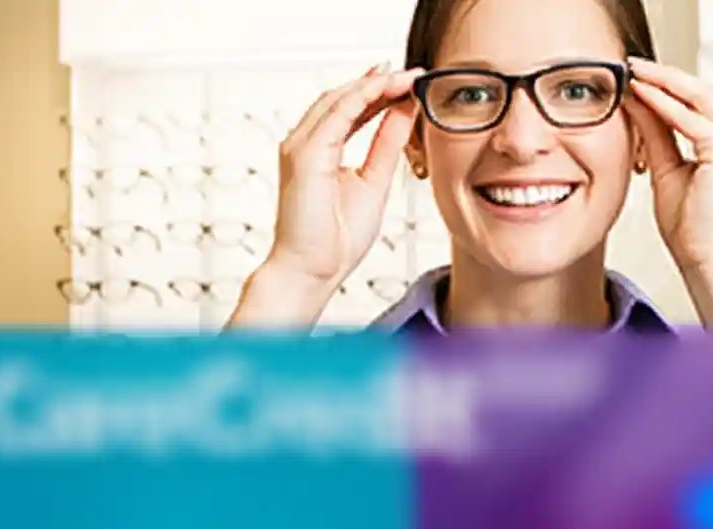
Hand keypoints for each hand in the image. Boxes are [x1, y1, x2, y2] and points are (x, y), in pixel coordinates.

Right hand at [267, 64, 423, 291]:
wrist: (313, 272)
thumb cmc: (334, 242)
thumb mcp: (374, 182)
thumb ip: (386, 145)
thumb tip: (403, 113)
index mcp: (319, 151)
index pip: (349, 110)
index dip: (378, 93)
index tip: (408, 82)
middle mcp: (304, 144)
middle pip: (343, 98)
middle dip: (378, 82)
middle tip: (411, 72)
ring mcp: (300, 146)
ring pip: (339, 99)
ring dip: (374, 83)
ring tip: (406, 76)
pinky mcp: (305, 154)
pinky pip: (338, 113)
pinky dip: (364, 96)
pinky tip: (387, 88)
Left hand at [624, 57, 712, 272]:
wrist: (711, 263)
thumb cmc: (696, 233)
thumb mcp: (668, 172)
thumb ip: (656, 136)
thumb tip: (638, 105)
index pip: (702, 108)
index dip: (670, 91)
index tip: (640, 81)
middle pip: (704, 96)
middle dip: (667, 78)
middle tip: (634, 67)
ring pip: (700, 98)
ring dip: (665, 82)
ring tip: (636, 73)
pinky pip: (692, 118)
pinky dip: (664, 104)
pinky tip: (643, 94)